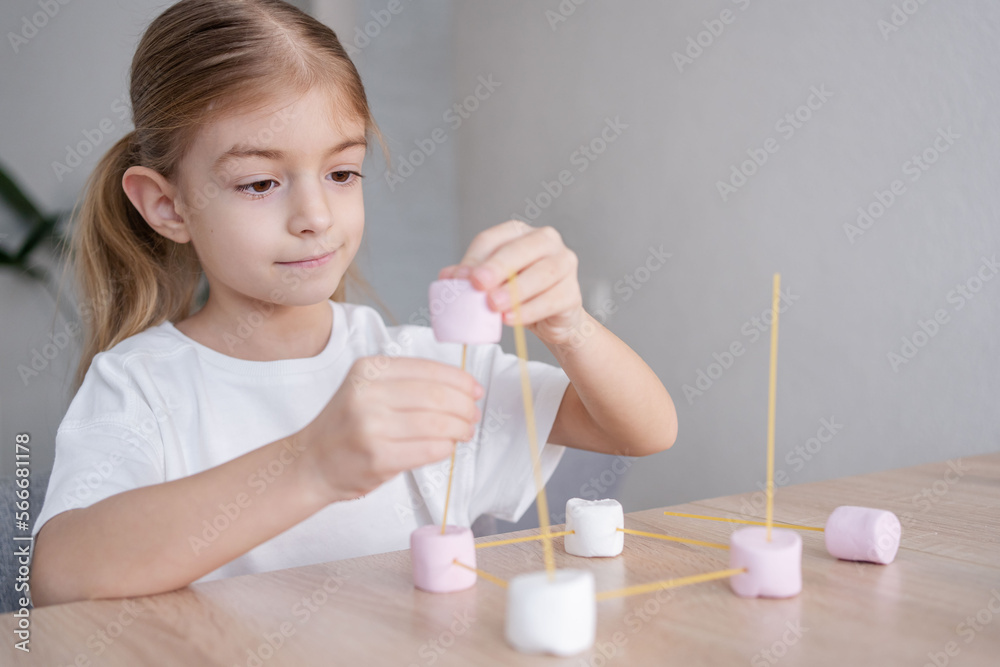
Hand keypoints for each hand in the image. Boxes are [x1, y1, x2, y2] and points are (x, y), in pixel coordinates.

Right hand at [299, 356, 482, 503]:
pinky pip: (428, 449)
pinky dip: (446, 447)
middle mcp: (367, 393)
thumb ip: (407, 382)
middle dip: (464, 406)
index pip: (428, 369)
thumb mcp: (367, 388)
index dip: (459, 380)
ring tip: (464, 432)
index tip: (474, 390)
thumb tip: (462, 387)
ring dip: (460, 428)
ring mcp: (371, 426)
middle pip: (436, 396)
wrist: (311, 462)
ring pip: (436, 422)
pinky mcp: (377, 457)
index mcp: (368, 369)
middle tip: (472, 415)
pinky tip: (447, 446)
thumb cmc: (347, 425)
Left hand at [438, 220, 584, 347]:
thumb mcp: (490, 284)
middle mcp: (546, 241)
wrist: (551, 319)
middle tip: (478, 284)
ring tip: (493, 306)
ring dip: (515, 290)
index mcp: (519, 233)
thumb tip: (448, 277)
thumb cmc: (518, 295)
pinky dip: (529, 310)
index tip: (460, 278)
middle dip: (498, 267)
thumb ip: (470, 277)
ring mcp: (564, 263)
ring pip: (542, 273)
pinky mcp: (573, 291)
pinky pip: (552, 299)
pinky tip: (510, 319)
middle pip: (521, 249)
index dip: (475, 258)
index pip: (493, 239)